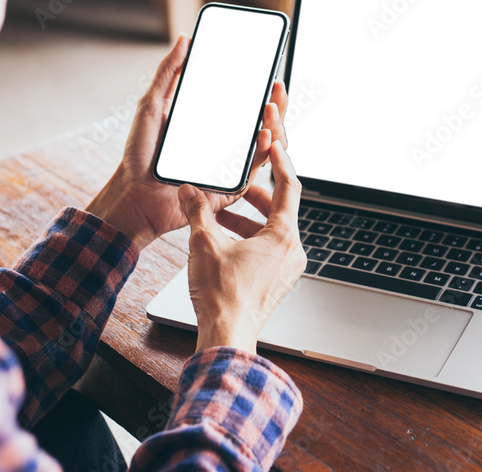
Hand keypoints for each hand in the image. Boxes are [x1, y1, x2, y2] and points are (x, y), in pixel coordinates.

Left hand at [86, 35, 289, 248]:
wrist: (134, 193)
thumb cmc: (140, 154)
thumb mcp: (152, 105)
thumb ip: (169, 73)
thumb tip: (185, 39)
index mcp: (211, 124)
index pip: (244, 104)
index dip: (260, 89)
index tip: (269, 72)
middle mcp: (225, 143)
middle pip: (262, 122)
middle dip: (277, 104)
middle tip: (276, 86)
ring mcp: (230, 164)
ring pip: (265, 145)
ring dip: (275, 124)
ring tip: (271, 107)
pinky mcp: (231, 186)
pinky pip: (254, 169)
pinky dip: (263, 150)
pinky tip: (263, 135)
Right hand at [180, 141, 305, 353]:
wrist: (227, 336)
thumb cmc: (223, 296)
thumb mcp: (205, 243)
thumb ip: (197, 211)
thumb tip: (189, 192)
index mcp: (284, 236)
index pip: (289, 186)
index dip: (281, 161)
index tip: (275, 145)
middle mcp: (292, 251)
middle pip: (278, 209)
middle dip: (252, 194)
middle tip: (234, 184)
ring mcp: (286, 269)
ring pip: (270, 231)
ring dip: (245, 219)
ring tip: (216, 216)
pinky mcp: (276, 282)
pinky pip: (266, 249)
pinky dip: (247, 238)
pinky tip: (221, 241)